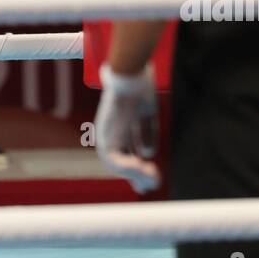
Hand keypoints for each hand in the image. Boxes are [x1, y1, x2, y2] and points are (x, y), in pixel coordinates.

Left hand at [95, 63, 160, 193]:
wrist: (130, 75)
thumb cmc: (139, 88)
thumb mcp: (145, 114)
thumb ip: (145, 133)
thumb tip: (147, 154)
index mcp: (115, 124)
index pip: (123, 150)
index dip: (136, 165)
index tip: (151, 176)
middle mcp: (107, 131)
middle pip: (119, 160)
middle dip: (136, 174)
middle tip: (152, 183)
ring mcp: (105, 135)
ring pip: (116, 164)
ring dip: (136, 174)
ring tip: (154, 177)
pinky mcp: (107, 137)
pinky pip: (117, 161)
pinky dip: (131, 168)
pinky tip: (146, 169)